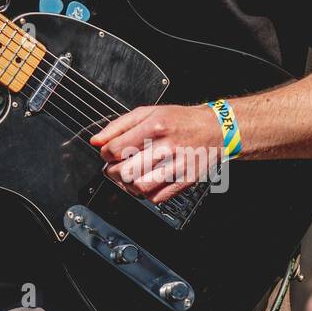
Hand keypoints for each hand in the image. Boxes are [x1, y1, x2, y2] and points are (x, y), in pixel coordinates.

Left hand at [90, 104, 222, 203]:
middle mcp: (166, 146)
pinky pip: (156, 197)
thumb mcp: (148, 112)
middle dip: (113, 171)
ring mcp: (177, 165)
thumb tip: (96, 140)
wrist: (214, 129)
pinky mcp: (185, 180)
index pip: (115, 149)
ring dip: (128, 184)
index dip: (105, 154)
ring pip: (138, 187)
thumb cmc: (180, 120)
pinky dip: (145, 193)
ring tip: (130, 175)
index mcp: (154, 126)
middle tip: (115, 167)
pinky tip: (146, 181)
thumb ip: (118, 126)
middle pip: (124, 171)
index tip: (108, 153)